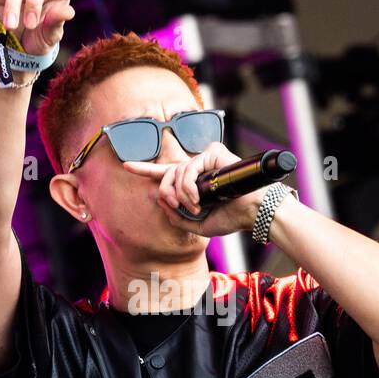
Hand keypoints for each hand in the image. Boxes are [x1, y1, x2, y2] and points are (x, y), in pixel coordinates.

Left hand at [122, 142, 268, 238]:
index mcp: (194, 183)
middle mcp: (197, 169)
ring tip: (196, 207)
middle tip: (178, 207)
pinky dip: (189, 186)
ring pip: (176, 172)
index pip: (165, 173)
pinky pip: (188, 168)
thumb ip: (177, 216)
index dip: (144, 169)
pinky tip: (199, 198)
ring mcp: (205, 159)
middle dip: (166, 192)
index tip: (126, 165)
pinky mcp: (212, 152)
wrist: (252, 213)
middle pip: (166, 174)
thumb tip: (161, 201)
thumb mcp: (197, 224)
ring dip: (181, 194)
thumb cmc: (231, 218)